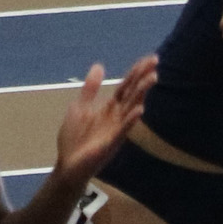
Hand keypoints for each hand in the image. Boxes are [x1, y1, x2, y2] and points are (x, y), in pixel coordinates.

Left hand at [53, 55, 155, 181]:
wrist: (67, 165)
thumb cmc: (75, 139)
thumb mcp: (80, 107)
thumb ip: (90, 88)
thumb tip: (99, 66)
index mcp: (110, 108)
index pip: (127, 86)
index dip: (136, 72)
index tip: (150, 58)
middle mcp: (117, 117)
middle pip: (133, 93)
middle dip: (143, 77)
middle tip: (155, 61)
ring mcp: (116, 130)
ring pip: (132, 108)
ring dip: (142, 93)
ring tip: (152, 78)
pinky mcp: (111, 143)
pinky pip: (123, 130)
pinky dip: (131, 120)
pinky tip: (139, 111)